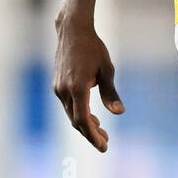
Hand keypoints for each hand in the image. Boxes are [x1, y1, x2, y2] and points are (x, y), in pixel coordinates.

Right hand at [52, 10, 124, 152]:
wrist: (72, 31)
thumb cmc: (93, 48)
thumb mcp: (107, 70)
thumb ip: (111, 93)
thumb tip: (120, 113)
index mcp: (77, 88)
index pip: (83, 120)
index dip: (93, 136)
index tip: (103, 146)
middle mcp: (64, 91)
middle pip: (76, 121)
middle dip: (91, 133)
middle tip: (106, 143)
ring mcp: (58, 88)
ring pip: (71, 114)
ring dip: (85, 124)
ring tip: (102, 130)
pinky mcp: (57, 85)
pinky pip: (68, 105)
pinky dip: (79, 113)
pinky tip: (92, 116)